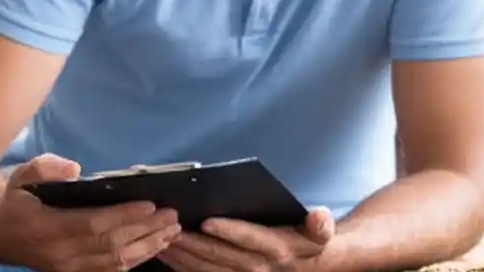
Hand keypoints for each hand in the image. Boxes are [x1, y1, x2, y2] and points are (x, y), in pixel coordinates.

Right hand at [0, 153, 182, 271]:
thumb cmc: (16, 197)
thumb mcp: (25, 174)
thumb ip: (47, 169)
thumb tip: (74, 169)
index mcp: (45, 226)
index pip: (92, 224)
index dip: (124, 216)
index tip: (151, 205)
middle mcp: (57, 254)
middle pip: (109, 245)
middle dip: (145, 230)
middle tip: (172, 215)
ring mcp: (65, 268)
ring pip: (113, 263)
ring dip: (147, 247)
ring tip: (171, 231)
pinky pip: (108, 271)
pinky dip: (134, 261)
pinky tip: (153, 247)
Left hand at [157, 206, 334, 271]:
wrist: (313, 265)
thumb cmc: (311, 240)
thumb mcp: (321, 230)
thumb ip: (321, 224)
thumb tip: (320, 218)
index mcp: (278, 249)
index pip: (251, 239)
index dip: (230, 231)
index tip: (208, 221)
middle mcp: (259, 267)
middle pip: (221, 257)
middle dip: (194, 245)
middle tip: (171, 229)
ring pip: (208, 270)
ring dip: (184, 257)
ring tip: (162, 241)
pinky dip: (184, 268)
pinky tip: (168, 255)